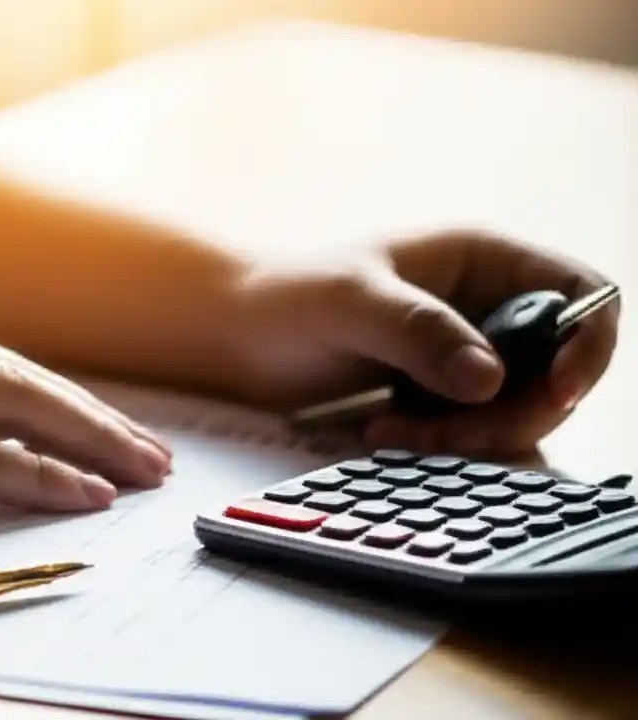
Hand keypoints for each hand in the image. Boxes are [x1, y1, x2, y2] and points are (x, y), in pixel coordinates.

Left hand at [230, 231, 618, 456]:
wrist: (235, 334)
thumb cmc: (286, 296)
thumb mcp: (352, 303)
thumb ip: (420, 333)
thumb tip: (489, 379)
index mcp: (484, 260)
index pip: (582, 294)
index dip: (587, 343)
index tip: (555, 391)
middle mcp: (486, 306)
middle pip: (557, 369)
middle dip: (513, 412)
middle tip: (446, 432)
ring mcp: (465, 353)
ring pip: (516, 410)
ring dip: (470, 436)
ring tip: (393, 430)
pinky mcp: (439, 394)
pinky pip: (474, 431)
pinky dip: (442, 443)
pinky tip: (383, 431)